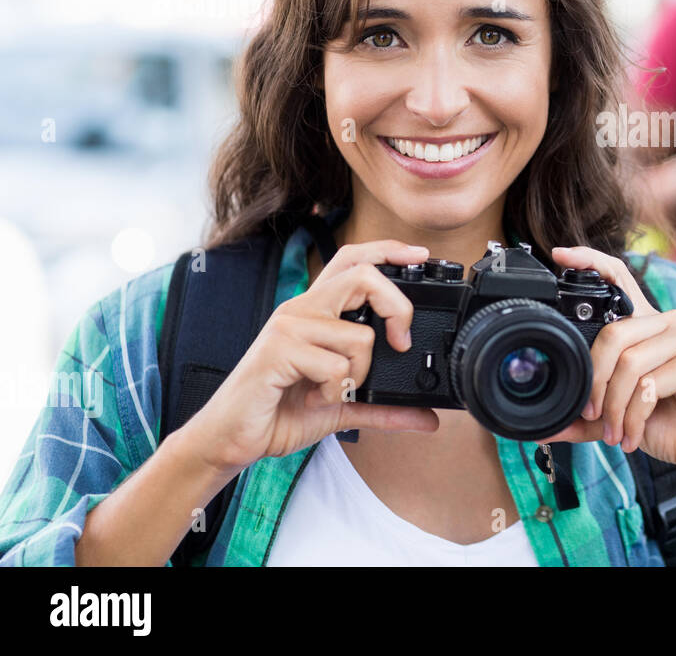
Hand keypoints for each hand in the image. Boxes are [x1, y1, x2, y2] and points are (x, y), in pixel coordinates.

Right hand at [183, 239, 441, 476]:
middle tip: (401, 343)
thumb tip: (429, 419)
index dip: (387, 250)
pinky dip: (336, 391)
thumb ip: (385, 407)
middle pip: (363, 276)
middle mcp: (302, 309)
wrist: (233, 439)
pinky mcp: (278, 350)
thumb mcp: (345, 407)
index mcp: (317, 311)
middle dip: (397, 307)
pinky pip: (336, 366)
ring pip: (359, 335)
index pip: (352, 260)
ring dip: (359, 374)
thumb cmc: (281, 412)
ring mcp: (289, 327)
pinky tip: (314, 398)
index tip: (420, 256)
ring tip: (334, 390)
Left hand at [539, 246, 675, 479]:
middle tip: (591, 415)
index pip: (621, 279)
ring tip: (615, 434)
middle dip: (594, 383)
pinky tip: (634, 435)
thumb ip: (589, 418)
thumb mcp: (624, 418)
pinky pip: (652, 386)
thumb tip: (546, 429)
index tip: (561, 255)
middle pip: (614, 335)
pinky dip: (635, 417)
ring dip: (614, 408)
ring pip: (630, 364)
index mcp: (651, 326)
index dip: (591, 262)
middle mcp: (672, 322)